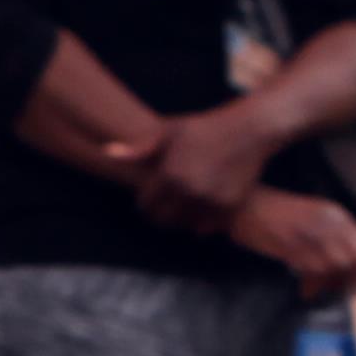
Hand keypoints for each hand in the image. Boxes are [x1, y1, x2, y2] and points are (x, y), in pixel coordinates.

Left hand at [148, 95, 283, 223]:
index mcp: (170, 174)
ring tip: (186, 205)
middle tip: (167, 205)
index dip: (146, 203)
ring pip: (186, 226)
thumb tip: (107, 153)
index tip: (151, 198)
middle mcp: (189, 191)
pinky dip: (204, 223)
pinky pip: (209, 228)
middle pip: (164, 220)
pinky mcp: (230, 208)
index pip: (146, 206)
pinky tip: (204, 208)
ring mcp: (211, 201)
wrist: (249, 131)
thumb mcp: (169, 131)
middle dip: (162, 214)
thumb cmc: (204, 128)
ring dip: (184, 220)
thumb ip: (139, 147)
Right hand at [228, 187, 355, 298]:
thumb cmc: (272, 212)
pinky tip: (305, 290)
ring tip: (318, 290)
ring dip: (331, 284)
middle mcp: (328, 223)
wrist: (243, 206)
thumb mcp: (310, 214)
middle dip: (353, 280)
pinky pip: (315, 272)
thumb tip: (344, 259)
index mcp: (334, 214)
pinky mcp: (294, 246)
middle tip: (343, 292)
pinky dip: (313, 286)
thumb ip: (330, 232)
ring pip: (338, 267)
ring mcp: (312, 234)